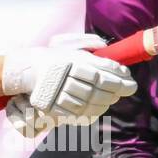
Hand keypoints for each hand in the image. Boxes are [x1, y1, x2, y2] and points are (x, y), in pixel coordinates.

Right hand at [1, 41, 135, 120]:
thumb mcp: (70, 44)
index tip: (130, 80)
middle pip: (97, 88)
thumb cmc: (55, 58)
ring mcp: (57, 93)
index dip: (118, 77)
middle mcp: (64, 76)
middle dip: (116, 90)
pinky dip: (92, 112)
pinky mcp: (52, 107)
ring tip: (113, 98)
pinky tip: (100, 107)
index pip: (100, 71)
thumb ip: (89, 44)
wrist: (27, 70)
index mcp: (70, 60)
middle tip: (127, 89)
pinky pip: (77, 114)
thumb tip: (108, 50)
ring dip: (105, 102)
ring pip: (89, 102)